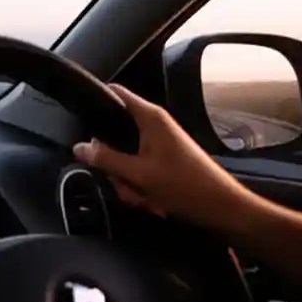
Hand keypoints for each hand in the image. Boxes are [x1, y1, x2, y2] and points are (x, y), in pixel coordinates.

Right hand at [73, 83, 259, 233]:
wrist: (223, 208)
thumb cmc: (184, 186)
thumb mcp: (138, 174)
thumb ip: (105, 159)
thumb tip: (79, 147)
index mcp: (149, 117)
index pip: (114, 93)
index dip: (95, 102)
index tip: (80, 122)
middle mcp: (154, 125)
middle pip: (114, 133)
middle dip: (113, 163)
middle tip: (122, 180)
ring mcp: (159, 144)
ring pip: (124, 157)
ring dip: (127, 180)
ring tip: (143, 196)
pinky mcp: (163, 161)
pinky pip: (138, 169)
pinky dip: (140, 186)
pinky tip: (151, 201)